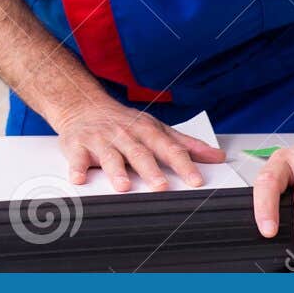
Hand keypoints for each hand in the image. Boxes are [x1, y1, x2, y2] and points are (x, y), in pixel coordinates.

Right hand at [51, 95, 225, 191]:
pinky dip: (77, 168)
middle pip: (140, 153)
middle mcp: (125, 135)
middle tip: (161, 186)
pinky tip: (79, 179)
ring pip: (110, 156)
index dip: (183, 164)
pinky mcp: (78, 146)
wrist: (83, 105)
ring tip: (124, 186)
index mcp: (146, 131)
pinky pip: (77, 158)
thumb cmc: (123, 122)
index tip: (195, 180)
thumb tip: (216, 157)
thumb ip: (186, 144)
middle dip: (151, 170)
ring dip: (116, 171)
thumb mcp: (156, 128)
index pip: (168, 148)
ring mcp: (101, 140)